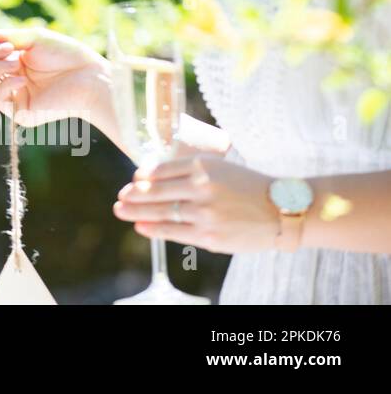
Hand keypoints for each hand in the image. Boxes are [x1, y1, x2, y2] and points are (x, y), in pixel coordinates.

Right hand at [0, 26, 108, 127]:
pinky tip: (22, 79)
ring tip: (15, 62)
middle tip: (6, 48)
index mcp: (11, 60)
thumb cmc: (65, 54)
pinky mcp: (19, 113)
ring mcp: (13, 96)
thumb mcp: (31, 38)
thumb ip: (1, 37)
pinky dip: (4, 87)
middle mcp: (9, 78)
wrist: (89, 77)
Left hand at [113, 155, 279, 252]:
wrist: (284, 211)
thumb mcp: (221, 168)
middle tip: (119, 196)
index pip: (162, 170)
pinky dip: (154, 229)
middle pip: (156, 191)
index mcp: (204, 166)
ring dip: (136, 212)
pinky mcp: (209, 236)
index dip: (143, 176)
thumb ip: (192, 172)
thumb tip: (153, 177)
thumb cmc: (250, 187)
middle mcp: (201, 187)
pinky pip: (174, 232)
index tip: (133, 179)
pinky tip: (141, 226)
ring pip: (161, 212)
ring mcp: (204, 213)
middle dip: (133, 194)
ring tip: (120, 210)